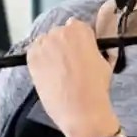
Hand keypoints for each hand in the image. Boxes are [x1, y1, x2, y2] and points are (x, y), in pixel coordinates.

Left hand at [26, 18, 120, 136]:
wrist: (81, 110)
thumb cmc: (96, 88)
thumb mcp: (105, 60)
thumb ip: (96, 46)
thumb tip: (92, 44)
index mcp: (79, 29)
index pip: (75, 26)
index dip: (78, 41)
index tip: (79, 51)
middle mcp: (59, 32)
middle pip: (58, 33)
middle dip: (62, 45)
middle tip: (68, 63)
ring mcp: (43, 44)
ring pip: (44, 42)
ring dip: (49, 51)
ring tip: (58, 71)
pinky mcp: (31, 58)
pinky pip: (33, 52)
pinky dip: (38, 60)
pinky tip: (47, 73)